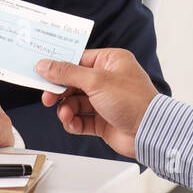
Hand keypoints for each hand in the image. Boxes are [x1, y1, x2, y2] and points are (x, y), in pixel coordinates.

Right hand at [36, 46, 159, 157]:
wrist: (150, 133)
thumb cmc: (134, 101)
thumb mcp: (96, 81)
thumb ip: (67, 73)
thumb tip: (45, 65)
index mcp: (111, 61)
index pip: (78, 59)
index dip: (59, 66)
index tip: (42, 72)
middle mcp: (108, 79)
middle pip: (73, 82)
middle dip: (60, 91)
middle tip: (48, 97)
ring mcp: (105, 100)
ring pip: (75, 101)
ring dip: (66, 108)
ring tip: (65, 114)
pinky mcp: (103, 120)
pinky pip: (81, 118)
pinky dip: (73, 121)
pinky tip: (71, 122)